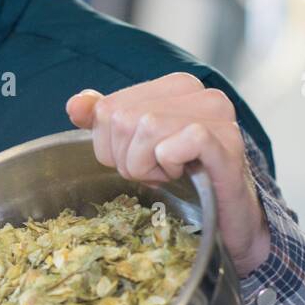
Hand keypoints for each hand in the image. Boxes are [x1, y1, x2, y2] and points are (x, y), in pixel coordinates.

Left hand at [65, 71, 270, 277]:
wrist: (229, 218)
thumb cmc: (186, 180)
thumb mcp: (136, 147)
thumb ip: (105, 121)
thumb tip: (75, 104)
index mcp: (174, 86)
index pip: (107, 108)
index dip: (111, 145)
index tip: (143, 158)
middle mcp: (198, 92)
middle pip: (121, 119)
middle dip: (128, 158)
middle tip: (159, 170)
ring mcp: (217, 114)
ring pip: (144, 128)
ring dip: (148, 166)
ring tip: (173, 173)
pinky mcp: (227, 140)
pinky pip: (172, 145)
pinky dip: (168, 166)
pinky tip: (188, 173)